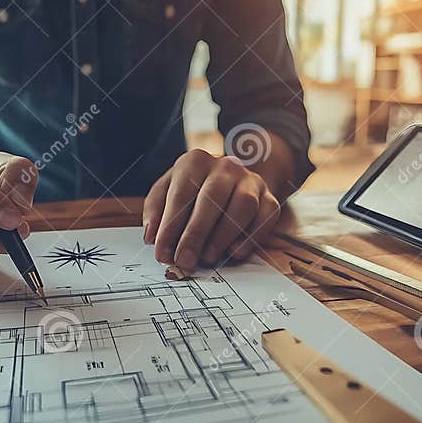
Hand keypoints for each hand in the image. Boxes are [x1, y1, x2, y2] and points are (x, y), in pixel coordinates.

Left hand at [143, 149, 280, 271]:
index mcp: (194, 161)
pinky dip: (250, 237)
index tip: (162, 254)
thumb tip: (151, 236)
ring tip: (208, 258)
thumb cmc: (193, 190)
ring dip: (223, 235)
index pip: (180, 195)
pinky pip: (265, 217)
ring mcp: (250, 181)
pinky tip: (234, 253)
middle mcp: (225, 166)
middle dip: (195, 234)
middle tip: (185, 261)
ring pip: (242, 205)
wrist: (233, 180)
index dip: (170, 227)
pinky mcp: (269, 198)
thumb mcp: (168, 191)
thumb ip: (156, 210)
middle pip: (211, 198)